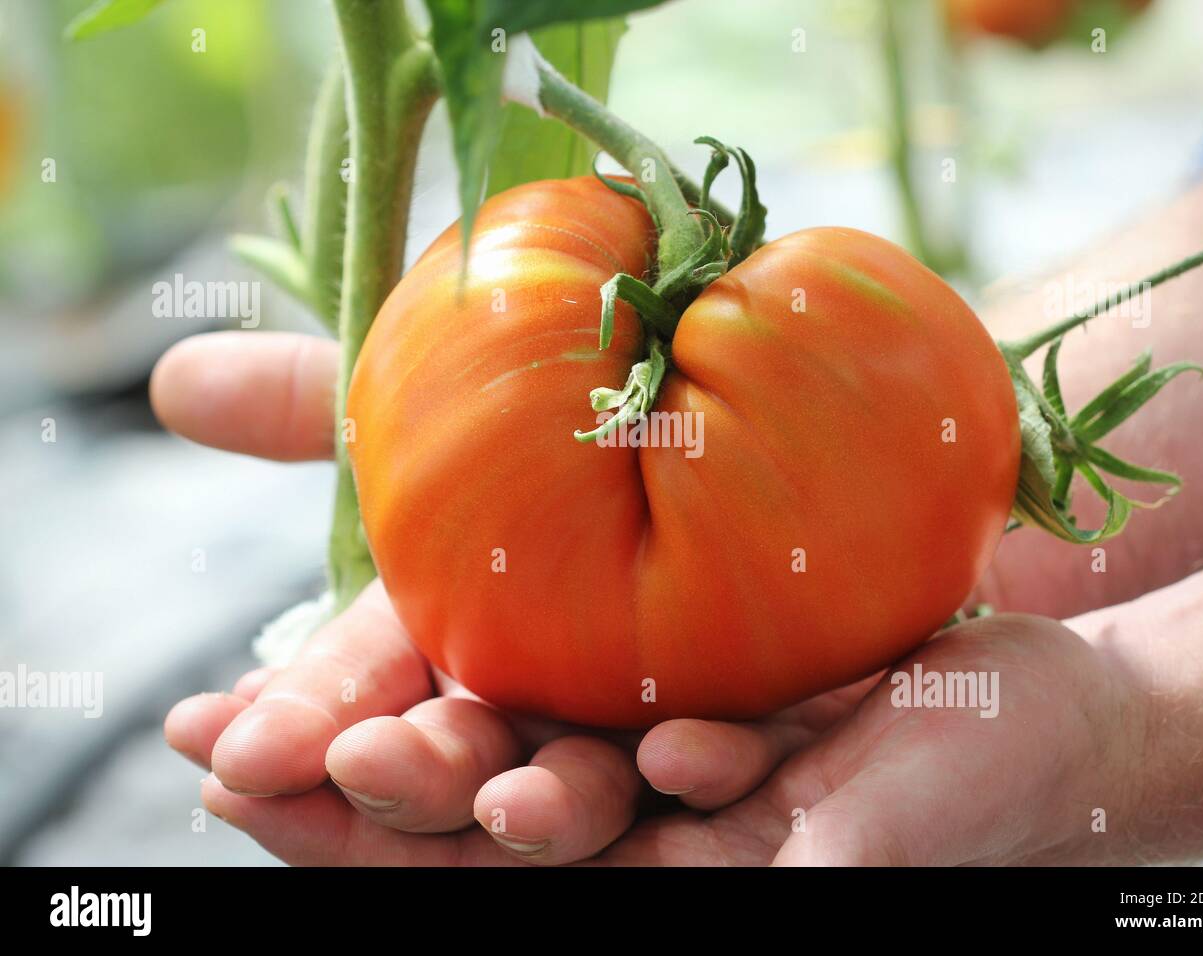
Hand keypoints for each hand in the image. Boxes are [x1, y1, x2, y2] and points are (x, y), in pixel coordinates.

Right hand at [153, 331, 864, 864]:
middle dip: (405, 792)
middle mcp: (596, 752)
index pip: (397, 718)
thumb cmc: (722, 521)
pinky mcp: (812, 825)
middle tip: (333, 756)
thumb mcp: (551, 443)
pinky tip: (680, 750)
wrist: (945, 590)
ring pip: (593, 835)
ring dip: (533, 811)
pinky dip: (706, 785)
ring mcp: (700, 805)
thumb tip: (182, 383)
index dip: (309, 735)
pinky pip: (753, 827)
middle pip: (476, 797)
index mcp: (524, 679)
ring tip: (489, 790)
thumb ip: (385, 423)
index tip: (213, 736)